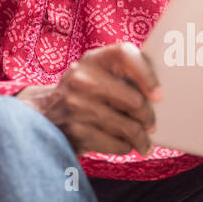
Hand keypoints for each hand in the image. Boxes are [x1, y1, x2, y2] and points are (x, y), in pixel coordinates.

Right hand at [15, 42, 162, 156]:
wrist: (42, 115)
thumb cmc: (83, 93)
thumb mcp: (95, 74)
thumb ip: (122, 74)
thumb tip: (160, 94)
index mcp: (92, 60)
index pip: (125, 54)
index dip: (147, 74)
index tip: (158, 95)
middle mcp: (82, 79)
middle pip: (134, 101)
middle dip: (148, 116)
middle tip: (151, 123)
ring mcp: (77, 106)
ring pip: (129, 127)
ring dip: (141, 138)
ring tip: (144, 141)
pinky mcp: (77, 132)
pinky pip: (118, 144)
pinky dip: (125, 147)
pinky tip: (124, 145)